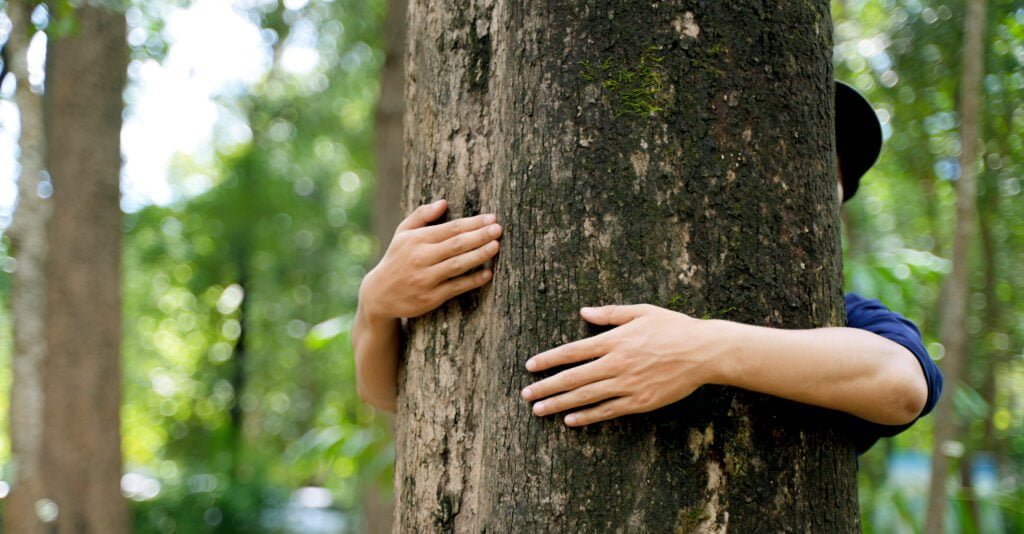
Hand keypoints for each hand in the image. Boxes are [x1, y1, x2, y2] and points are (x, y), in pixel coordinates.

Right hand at [360, 199, 501, 321]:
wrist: (379, 294)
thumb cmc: (397, 258)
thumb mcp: (402, 233)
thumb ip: (422, 215)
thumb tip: (444, 202)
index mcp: (416, 240)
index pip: (450, 228)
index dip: (472, 223)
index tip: (491, 218)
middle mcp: (421, 258)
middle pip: (456, 244)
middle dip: (479, 236)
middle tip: (498, 229)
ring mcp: (426, 279)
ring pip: (457, 265)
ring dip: (479, 255)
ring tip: (496, 246)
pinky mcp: (430, 297)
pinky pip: (456, 287)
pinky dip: (472, 280)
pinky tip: (488, 274)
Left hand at [520, 304, 727, 425]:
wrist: (704, 352)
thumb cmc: (673, 327)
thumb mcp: (641, 311)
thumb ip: (610, 314)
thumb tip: (583, 311)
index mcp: (614, 340)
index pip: (572, 351)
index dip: (548, 359)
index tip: (530, 366)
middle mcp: (616, 363)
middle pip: (573, 377)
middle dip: (546, 386)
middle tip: (526, 394)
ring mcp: (627, 384)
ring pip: (585, 396)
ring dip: (559, 403)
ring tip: (538, 409)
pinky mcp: (640, 401)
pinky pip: (608, 411)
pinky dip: (587, 416)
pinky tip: (570, 420)